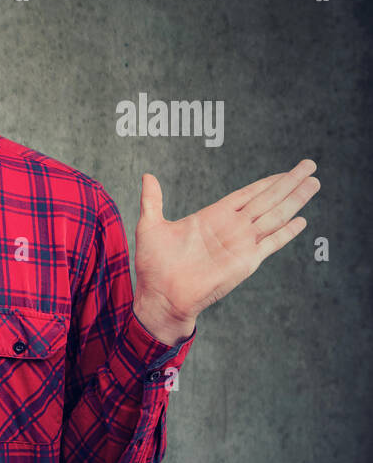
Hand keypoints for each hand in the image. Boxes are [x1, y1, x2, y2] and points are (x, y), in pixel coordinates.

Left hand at [133, 160, 319, 337]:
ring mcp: (240, 244)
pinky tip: (301, 220)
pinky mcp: (245, 261)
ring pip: (274, 215)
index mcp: (212, 217)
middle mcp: (231, 228)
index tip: (286, 171)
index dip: (267, 182)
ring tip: (313, 183)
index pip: (247, 194)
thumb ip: (152, 200)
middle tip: (310, 166)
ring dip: (294, 200)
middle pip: (267, 199)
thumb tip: (147, 175)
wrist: (160, 296)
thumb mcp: (150, 226)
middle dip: (289, 183)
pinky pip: (271, 243)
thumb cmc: (153, 266)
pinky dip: (286, 232)